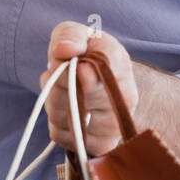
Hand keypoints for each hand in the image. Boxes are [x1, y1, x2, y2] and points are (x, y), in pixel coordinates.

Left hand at [39, 22, 137, 156]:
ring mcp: (114, 126)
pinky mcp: (100, 145)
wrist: (104, 83)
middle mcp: (125, 99)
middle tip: (61, 74)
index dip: (76, 73)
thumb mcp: (78, 34)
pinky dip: (56, 123)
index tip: (72, 66)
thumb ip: (70, 35)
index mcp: (120, 65)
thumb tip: (65, 50)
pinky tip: (68, 111)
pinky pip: (60, 134)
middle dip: (57, 84)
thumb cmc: (87, 56)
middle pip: (74, 97)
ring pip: (63, 117)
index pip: (98, 73)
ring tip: (65, 91)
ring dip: (54, 103)